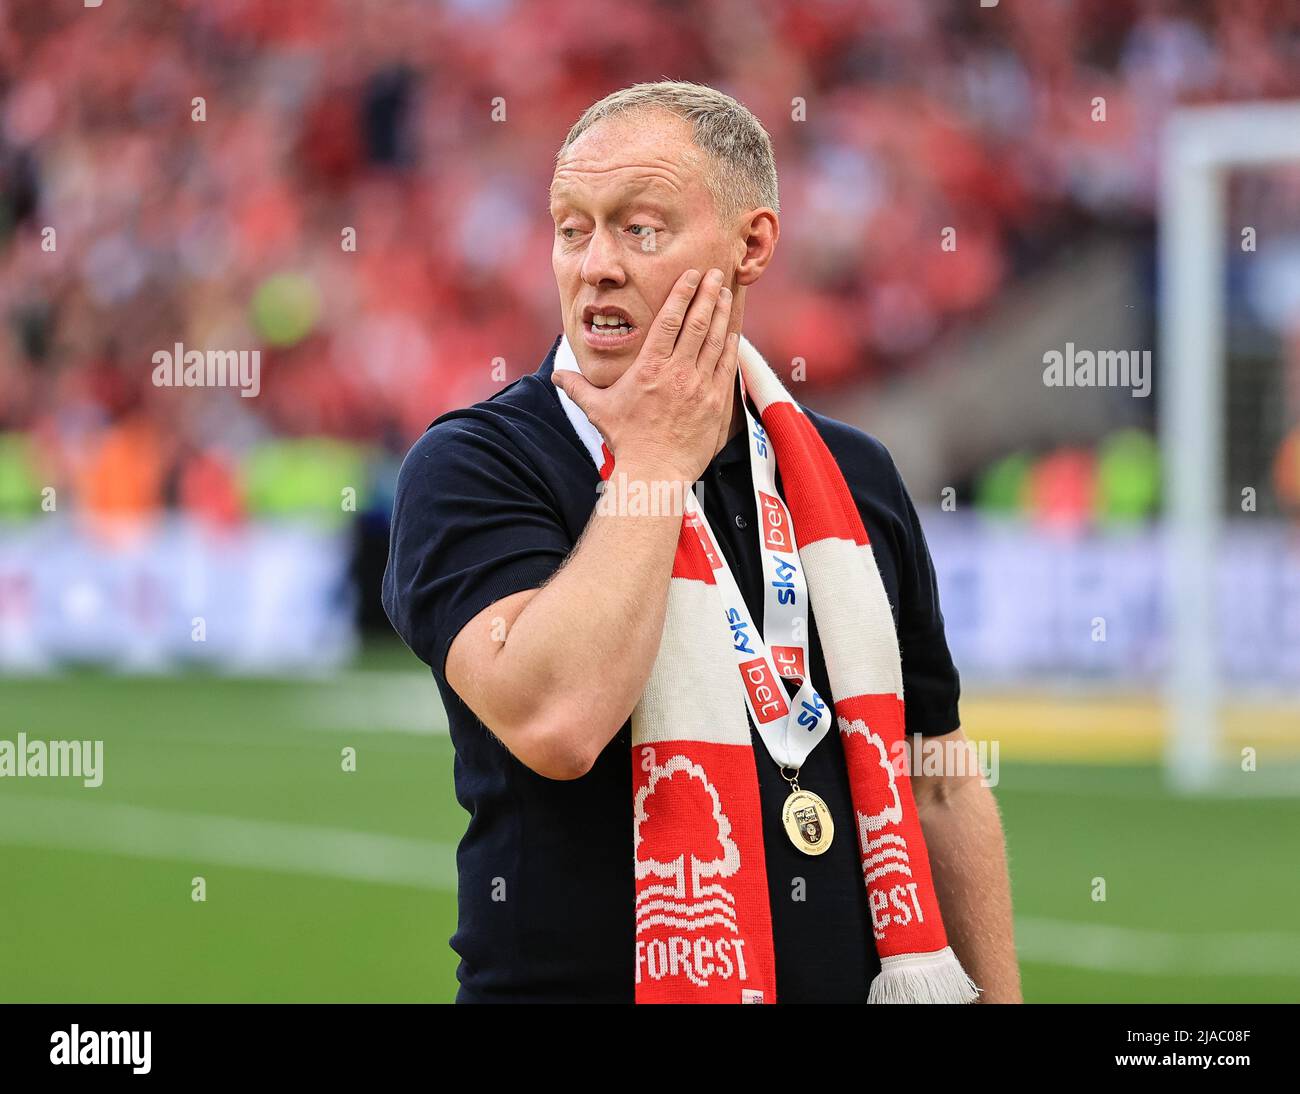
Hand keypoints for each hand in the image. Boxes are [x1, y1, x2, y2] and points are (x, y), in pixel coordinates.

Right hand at [553, 267, 739, 482]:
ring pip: (715, 341)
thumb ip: (578, 388)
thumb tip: (557, 377)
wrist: (655, 472)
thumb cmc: (626, 441)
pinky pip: (726, 366)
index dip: (683, 294)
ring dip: (723, 315)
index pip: (669, 321)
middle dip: (708, 295)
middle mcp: (677, 372)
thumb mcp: (598, 410)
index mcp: (649, 368)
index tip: (693, 276)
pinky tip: (733, 332)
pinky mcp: (715, 403)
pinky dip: (731, 346)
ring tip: (727, 294)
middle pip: (697, 324)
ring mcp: (699, 387)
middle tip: (716, 274)